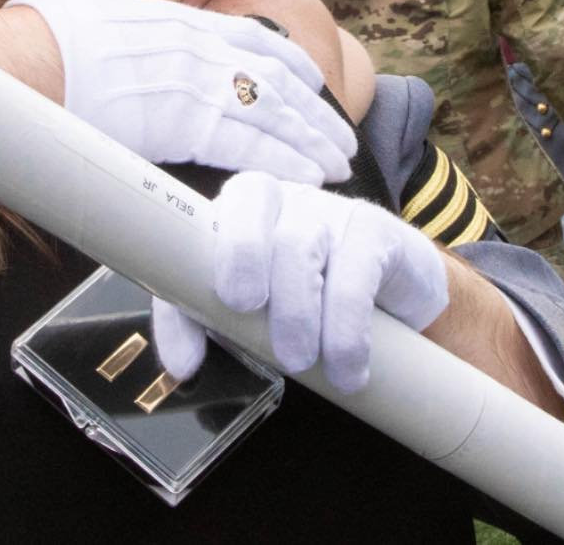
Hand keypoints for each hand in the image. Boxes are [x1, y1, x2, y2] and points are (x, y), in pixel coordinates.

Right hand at [7, 0, 356, 184]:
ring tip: (336, 162)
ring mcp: (196, 85)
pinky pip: (251, 146)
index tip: (313, 82)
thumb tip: (88, 13)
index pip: (254, 38)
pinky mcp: (186, 125)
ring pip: (275, 113)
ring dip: (312, 141)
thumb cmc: (41, 33)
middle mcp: (199, 48)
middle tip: (339, 134)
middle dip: (314, 110)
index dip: (291, 63)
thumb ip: (109, 14)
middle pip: (279, 78)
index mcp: (179, 20)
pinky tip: (308, 176)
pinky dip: (286, 161)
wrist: (29, 57)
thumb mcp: (86, 4)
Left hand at [151, 171, 448, 392]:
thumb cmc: (291, 297)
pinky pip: (357, 272)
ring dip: (302, 316)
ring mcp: (331, 208)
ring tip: (304, 364)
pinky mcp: (374, 229)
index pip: (225, 209)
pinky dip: (349, 330)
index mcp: (240, 205)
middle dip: (262, 283)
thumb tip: (181, 365)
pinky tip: (350, 366)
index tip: (237, 302)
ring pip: (303, 247)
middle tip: (279, 350)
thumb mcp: (239, 310)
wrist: (382, 301)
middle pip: (265, 225)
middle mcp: (283, 198)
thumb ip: (193, 325)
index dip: (231, 249)